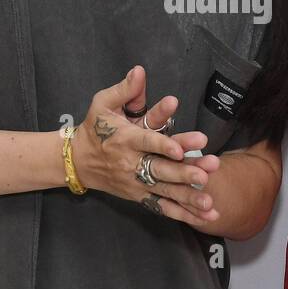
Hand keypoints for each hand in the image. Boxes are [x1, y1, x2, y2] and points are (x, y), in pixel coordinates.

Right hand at [70, 66, 220, 224]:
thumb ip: (124, 89)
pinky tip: (206, 217)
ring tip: (210, 202)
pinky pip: (163, 207)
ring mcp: (136, 183)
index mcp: (124, 139)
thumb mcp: (102, 104)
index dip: (164, 145)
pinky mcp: (140, 196)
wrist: (77, 161)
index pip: (147, 142)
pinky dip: (184, 214)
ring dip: (188, 198)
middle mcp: (131, 163)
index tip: (181, 148)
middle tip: (206, 172)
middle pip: (160, 170)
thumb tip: (139, 70)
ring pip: (165, 191)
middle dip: (184, 172)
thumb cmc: (94, 128)